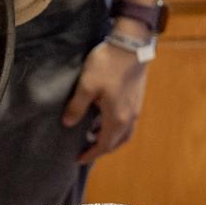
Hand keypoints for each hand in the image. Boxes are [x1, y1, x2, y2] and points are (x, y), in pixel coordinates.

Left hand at [63, 38, 149, 162]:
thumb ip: (77, 107)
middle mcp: (130, 117)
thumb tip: (68, 123)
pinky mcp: (138, 98)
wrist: (131, 45)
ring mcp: (136, 108)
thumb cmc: (107, 65)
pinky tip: (107, 119)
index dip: (91, 154)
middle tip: (87, 150)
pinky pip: (128, 122)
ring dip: (111, 139)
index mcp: (116, 118)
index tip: (79, 159)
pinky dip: (118, 128)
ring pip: (125, 133)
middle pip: (117, 142)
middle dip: (102, 149)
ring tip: (96, 136)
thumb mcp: (86, 85)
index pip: (104, 145)